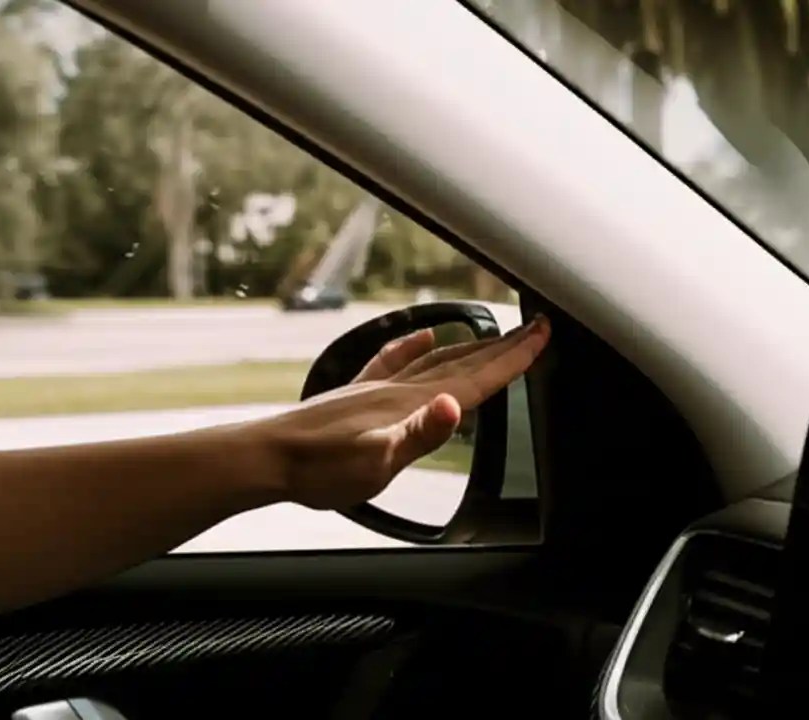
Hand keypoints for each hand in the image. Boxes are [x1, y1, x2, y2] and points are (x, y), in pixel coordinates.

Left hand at [251, 315, 549, 509]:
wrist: (267, 459)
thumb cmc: (319, 468)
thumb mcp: (378, 461)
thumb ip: (420, 434)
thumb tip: (454, 407)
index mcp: (413, 405)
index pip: (476, 378)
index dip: (513, 358)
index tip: (541, 334)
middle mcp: (401, 389)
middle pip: (464, 362)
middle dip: (503, 346)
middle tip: (534, 327)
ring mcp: (379, 389)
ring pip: (436, 360)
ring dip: (470, 348)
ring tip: (494, 337)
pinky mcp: (358, 395)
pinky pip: (394, 362)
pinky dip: (414, 348)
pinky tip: (420, 338)